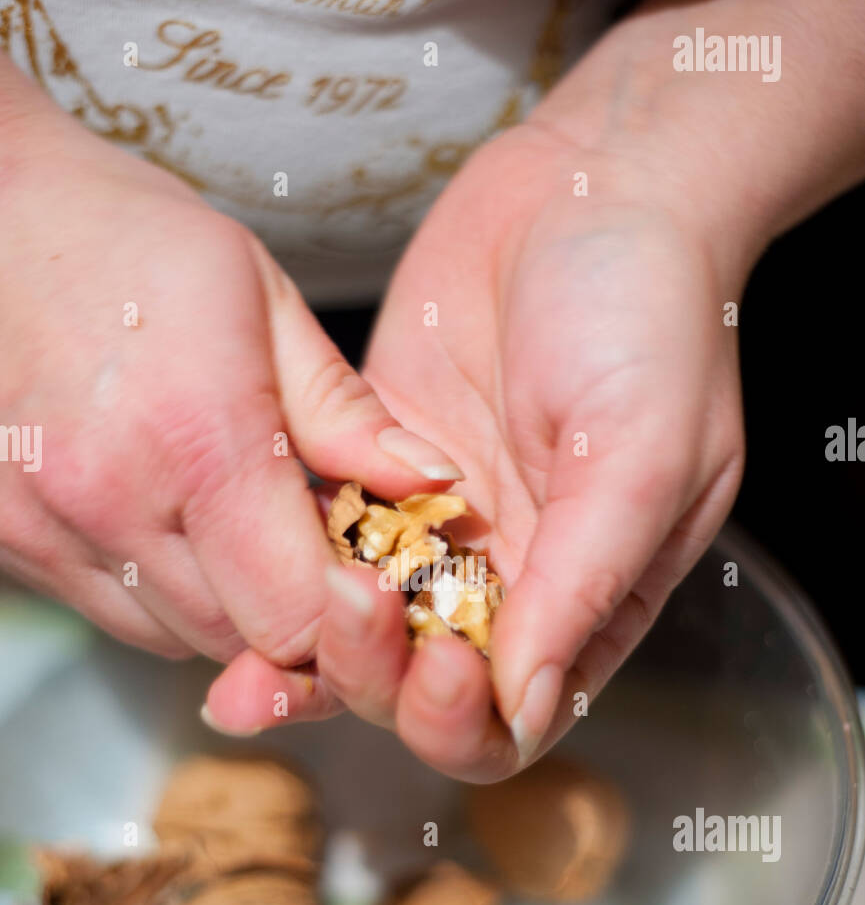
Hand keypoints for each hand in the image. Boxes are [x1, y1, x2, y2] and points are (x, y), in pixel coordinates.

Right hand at [0, 60, 460, 714]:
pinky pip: (113, 613)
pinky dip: (159, 591)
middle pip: (240, 641)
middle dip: (290, 609)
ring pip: (175, 640)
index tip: (363, 565)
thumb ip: (348, 413)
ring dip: (225, 605)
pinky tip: (165, 515)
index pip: (294, 613)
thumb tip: (437, 486)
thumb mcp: (262, 299)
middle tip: (303, 537)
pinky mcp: (7, 540)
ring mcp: (47, 528)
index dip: (344, 608)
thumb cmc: (133, 242)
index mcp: (197, 436)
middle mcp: (110, 500)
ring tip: (230, 517)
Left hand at [212, 119, 743, 775]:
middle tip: (354, 614)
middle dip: (376, 679)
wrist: (590, 184)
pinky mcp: (368, 467)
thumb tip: (524, 704)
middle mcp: (501, 580)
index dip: (465, 721)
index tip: (442, 665)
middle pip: (415, 689)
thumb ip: (586, 583)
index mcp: (582, 599)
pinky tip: (239, 562)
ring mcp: (428, 527)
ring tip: (266, 625)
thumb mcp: (645, 453)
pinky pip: (314, 539)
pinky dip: (278, 561)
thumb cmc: (651, 314)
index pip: (512, 718)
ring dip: (307, 642)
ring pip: (350, 628)